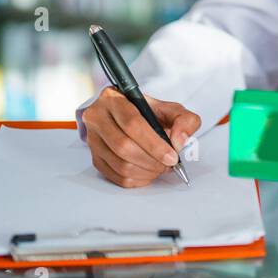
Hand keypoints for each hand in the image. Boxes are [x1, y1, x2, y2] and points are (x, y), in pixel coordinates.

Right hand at [81, 87, 200, 188]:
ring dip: (145, 171)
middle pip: (123, 146)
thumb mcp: (171, 109)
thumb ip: (185, 120)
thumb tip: (179, 141)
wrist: (129, 118)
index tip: (171, 156)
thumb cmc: (149, 113)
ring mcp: (93, 138)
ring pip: (118, 163)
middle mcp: (97, 117)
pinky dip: (135, 179)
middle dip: (151, 160)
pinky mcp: (94, 156)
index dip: (154, 144)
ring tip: (160, 168)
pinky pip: (114, 175)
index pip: (132, 123)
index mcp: (114, 98)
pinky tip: (148, 173)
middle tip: (168, 164)